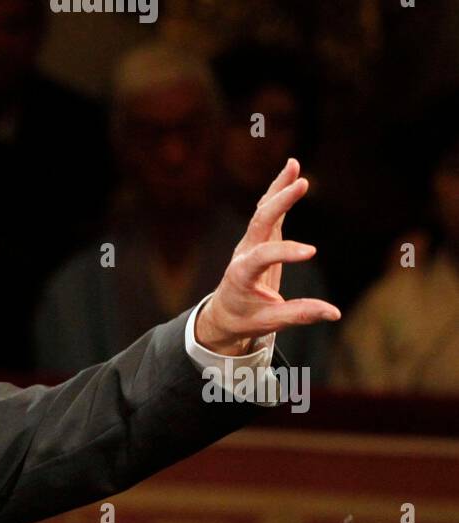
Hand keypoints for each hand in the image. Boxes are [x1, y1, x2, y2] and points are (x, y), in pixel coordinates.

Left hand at [195, 158, 341, 355]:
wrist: (223, 313)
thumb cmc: (245, 318)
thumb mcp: (270, 321)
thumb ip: (300, 314)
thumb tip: (334, 313)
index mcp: (242, 274)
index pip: (263, 256)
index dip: (286, 252)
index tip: (311, 252)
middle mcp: (243, 253)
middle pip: (260, 222)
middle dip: (280, 203)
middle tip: (301, 184)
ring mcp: (250, 242)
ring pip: (263, 211)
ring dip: (278, 188)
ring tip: (294, 165)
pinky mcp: (260, 237)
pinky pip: (268, 210)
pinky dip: (279, 190)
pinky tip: (292, 169)